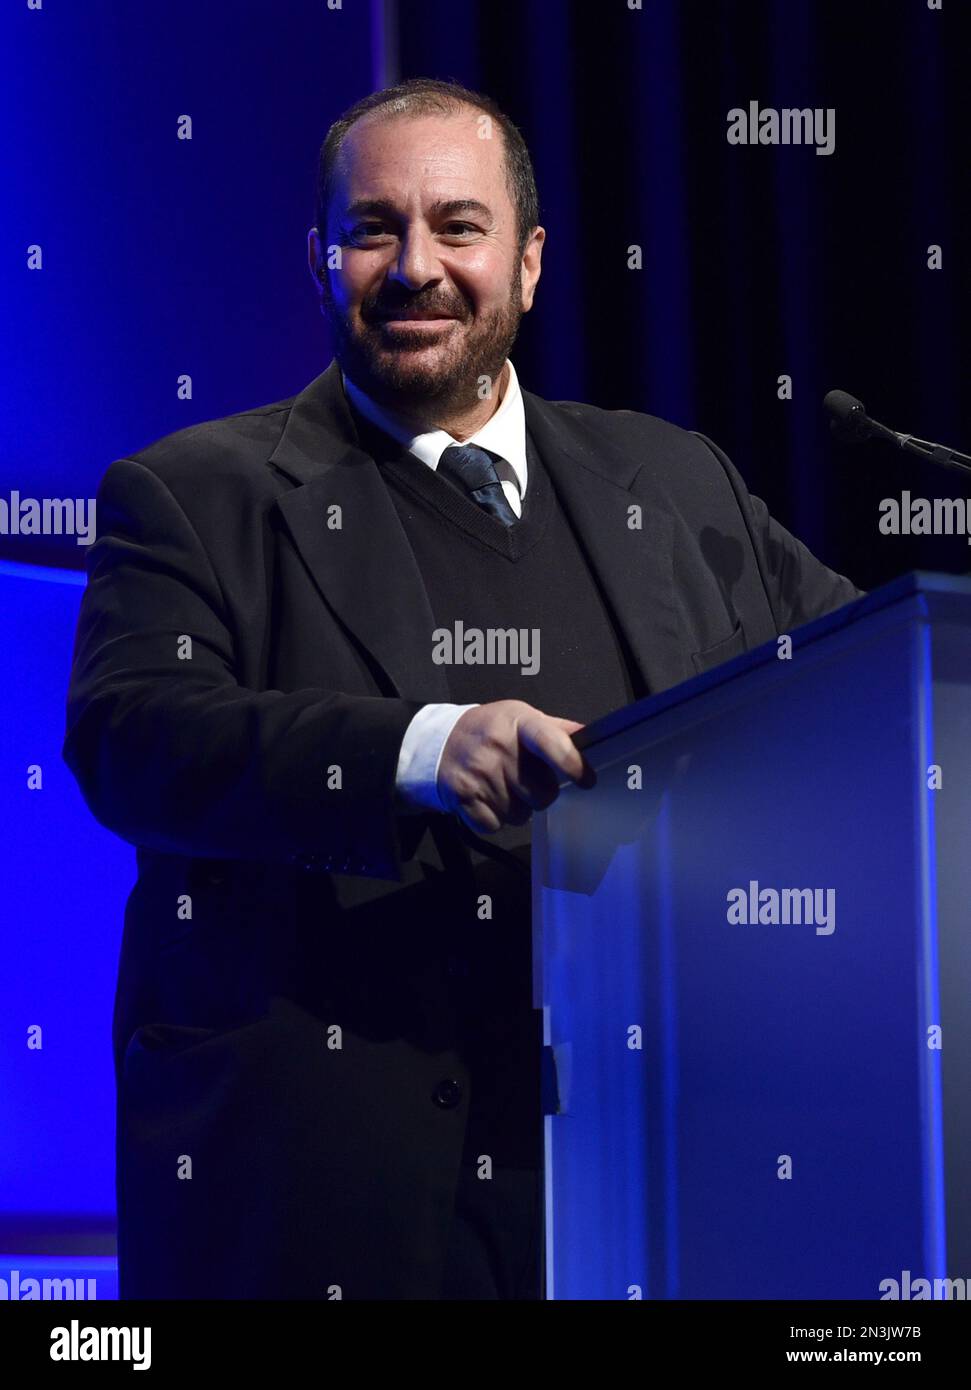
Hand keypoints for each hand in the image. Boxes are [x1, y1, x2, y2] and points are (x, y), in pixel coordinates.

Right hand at [436, 699, 593, 833]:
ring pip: (521, 815)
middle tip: (527, 781)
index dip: (574, 765)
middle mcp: (498, 746)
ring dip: (517, 808)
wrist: (438, 742)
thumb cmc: (488, 730)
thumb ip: (555, 729)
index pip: (553, 744)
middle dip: (541, 793)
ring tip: (503, 787)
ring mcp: (479, 773)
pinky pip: (496, 825)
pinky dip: (495, 818)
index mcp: (518, 722)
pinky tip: (487, 798)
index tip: (586, 780)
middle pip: (543, 793)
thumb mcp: (519, 717)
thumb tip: (588, 737)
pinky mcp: (463, 796)